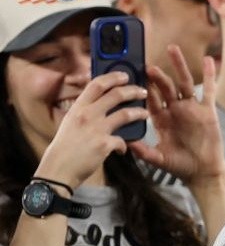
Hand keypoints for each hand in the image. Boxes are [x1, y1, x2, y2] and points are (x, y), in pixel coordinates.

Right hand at [36, 72, 149, 188]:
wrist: (58, 170)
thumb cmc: (64, 147)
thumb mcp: (70, 122)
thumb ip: (84, 111)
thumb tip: (100, 101)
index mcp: (78, 108)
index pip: (97, 84)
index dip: (113, 77)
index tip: (125, 75)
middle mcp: (87, 115)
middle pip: (116, 95)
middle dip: (133, 91)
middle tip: (142, 92)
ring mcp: (96, 129)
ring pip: (126, 114)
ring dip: (139, 113)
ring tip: (145, 114)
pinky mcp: (104, 144)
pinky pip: (123, 141)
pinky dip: (124, 145)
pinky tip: (122, 149)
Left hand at [129, 45, 224, 185]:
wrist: (202, 172)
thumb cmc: (180, 166)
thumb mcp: (158, 159)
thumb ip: (144, 151)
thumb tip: (128, 143)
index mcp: (161, 120)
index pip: (150, 100)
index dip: (142, 89)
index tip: (131, 76)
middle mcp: (175, 110)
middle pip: (165, 87)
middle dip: (157, 76)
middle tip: (147, 64)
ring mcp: (191, 108)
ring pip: (184, 83)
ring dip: (178, 66)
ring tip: (172, 49)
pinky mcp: (207, 110)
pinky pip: (208, 89)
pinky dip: (210, 75)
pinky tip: (209, 60)